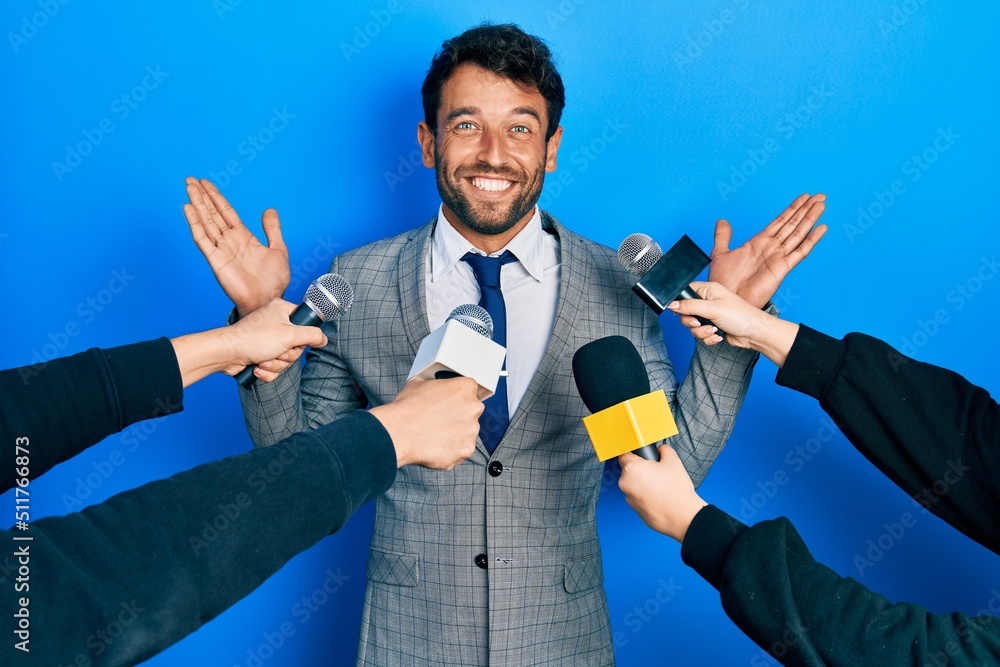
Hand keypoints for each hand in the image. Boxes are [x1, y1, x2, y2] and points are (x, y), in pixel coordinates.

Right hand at [183, 177, 290, 317]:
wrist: (267, 301)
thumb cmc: (273, 282)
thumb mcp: (278, 250)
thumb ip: (272, 230)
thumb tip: (269, 210)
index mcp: (243, 237)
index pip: (226, 212)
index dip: (216, 197)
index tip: (206, 183)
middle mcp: (229, 241)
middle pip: (212, 213)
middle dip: (202, 196)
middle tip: (190, 180)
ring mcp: (221, 249)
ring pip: (206, 221)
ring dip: (197, 204)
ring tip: (188, 188)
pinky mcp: (215, 260)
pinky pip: (202, 239)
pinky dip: (195, 224)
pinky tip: (189, 209)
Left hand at [223, 299, 327, 374]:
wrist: (227, 354)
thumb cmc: (254, 339)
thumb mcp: (290, 335)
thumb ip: (312, 335)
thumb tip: (323, 339)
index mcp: (282, 310)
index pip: (305, 321)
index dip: (303, 336)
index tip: (295, 341)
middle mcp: (275, 322)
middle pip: (297, 344)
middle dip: (287, 355)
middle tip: (277, 352)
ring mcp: (268, 339)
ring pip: (286, 358)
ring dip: (276, 364)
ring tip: (263, 360)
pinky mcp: (261, 353)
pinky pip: (275, 366)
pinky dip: (268, 370)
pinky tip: (258, 366)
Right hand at [370, 378, 482, 469]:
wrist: (398, 433)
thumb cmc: (407, 409)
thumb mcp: (418, 384)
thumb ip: (434, 385)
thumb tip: (429, 388)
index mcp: (465, 387)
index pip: (469, 389)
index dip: (456, 396)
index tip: (449, 402)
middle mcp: (473, 408)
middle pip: (470, 411)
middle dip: (458, 415)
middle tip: (439, 419)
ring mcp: (471, 431)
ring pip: (466, 432)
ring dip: (455, 433)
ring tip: (434, 434)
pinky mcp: (466, 450)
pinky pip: (461, 449)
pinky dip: (451, 449)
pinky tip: (435, 445)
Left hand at [618, 445, 707, 542]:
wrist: (682, 517)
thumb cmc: (676, 490)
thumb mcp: (673, 461)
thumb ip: (664, 450)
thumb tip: (661, 449)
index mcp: (631, 469)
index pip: (624, 454)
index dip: (633, 452)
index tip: (640, 454)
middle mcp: (625, 483)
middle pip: (629, 470)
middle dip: (642, 469)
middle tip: (658, 472)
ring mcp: (629, 498)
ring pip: (634, 485)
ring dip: (643, 483)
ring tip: (661, 486)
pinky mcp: (635, 510)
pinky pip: (638, 497)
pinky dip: (646, 496)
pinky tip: (660, 497)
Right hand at [668, 282, 799, 366]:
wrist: (754, 334)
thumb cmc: (740, 316)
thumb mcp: (712, 309)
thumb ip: (690, 306)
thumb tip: (671, 304)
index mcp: (708, 290)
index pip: (685, 291)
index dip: (680, 302)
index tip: (680, 311)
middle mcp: (707, 301)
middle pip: (685, 311)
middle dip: (691, 322)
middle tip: (699, 323)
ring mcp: (709, 315)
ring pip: (692, 325)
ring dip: (701, 332)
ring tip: (713, 331)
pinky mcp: (712, 327)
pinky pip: (700, 334)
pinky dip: (707, 338)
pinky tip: (718, 336)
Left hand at [708, 193, 826, 307]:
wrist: (726, 301)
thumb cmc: (724, 283)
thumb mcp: (719, 254)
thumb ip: (723, 237)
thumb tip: (722, 221)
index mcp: (758, 243)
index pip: (780, 221)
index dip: (792, 209)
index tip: (804, 197)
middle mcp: (771, 248)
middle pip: (793, 224)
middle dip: (806, 209)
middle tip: (819, 196)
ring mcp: (778, 257)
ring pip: (798, 233)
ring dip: (810, 219)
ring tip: (821, 205)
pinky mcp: (782, 268)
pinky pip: (800, 252)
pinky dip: (811, 239)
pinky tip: (821, 228)